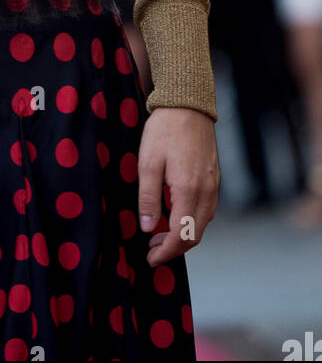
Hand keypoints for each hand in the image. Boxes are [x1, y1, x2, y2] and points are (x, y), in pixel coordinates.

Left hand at [137, 107, 218, 266]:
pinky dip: (191, 220)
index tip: (150, 259)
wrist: (188, 103)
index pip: (181, 235)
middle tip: (151, 250)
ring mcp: (214, 185)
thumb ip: (148, 198)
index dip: (166, 252)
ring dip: (183, 235)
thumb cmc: (165, 130)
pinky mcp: (214, 177)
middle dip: (174, 248)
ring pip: (202, 223)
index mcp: (189, 190)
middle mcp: (207, 192)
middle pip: (195, 235)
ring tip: (159, 235)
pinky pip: (206, 210)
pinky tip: (174, 215)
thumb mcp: (148, 162)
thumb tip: (148, 228)